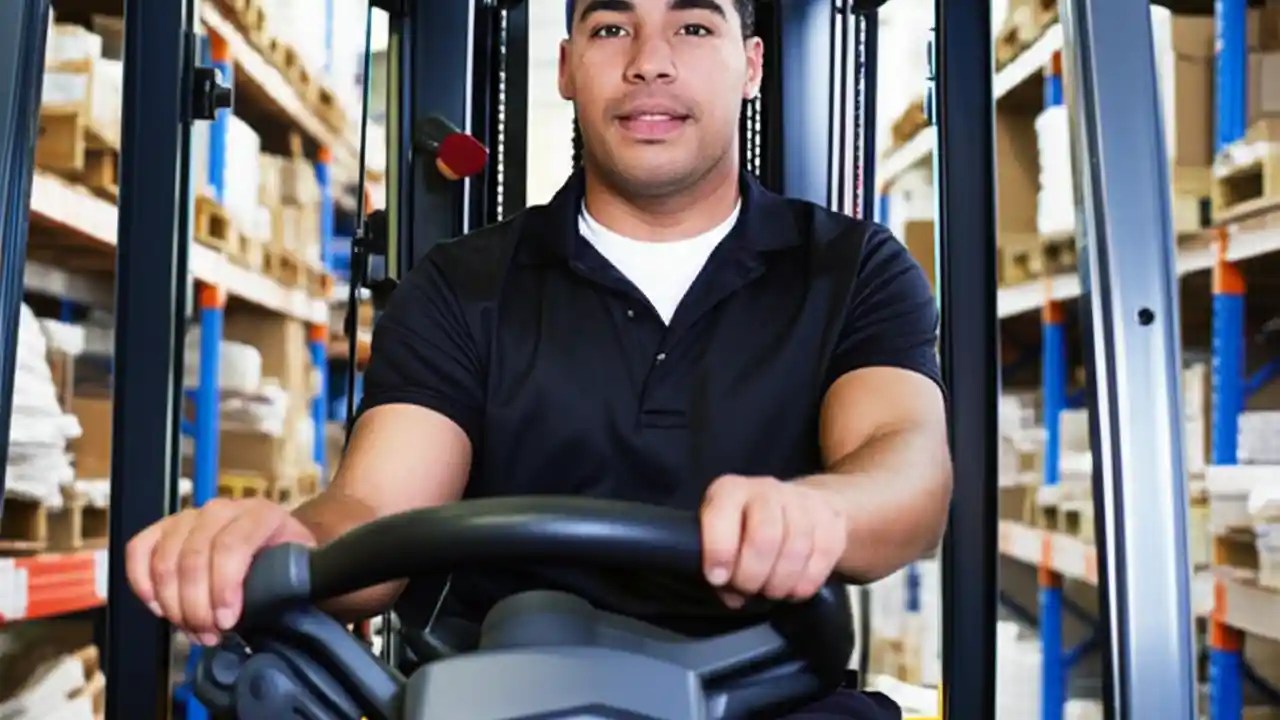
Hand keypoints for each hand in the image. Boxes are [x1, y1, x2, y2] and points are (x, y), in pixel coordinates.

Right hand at [125, 498, 316, 646]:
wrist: (281, 545)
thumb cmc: (295, 563)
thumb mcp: (310, 571)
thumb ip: (305, 584)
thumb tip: (305, 601)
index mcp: (263, 514)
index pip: (232, 546)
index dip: (224, 588)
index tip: (229, 622)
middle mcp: (224, 509)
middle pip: (193, 556)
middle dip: (196, 606)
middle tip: (209, 635)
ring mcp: (192, 516)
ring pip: (165, 557)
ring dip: (172, 603)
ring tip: (192, 629)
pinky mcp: (167, 529)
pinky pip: (140, 549)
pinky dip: (142, 581)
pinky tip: (159, 607)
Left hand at [700, 475, 847, 607]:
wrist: (796, 505)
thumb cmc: (746, 528)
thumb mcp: (720, 538)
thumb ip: (719, 566)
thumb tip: (733, 596)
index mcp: (730, 491)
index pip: (723, 518)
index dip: (719, 553)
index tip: (718, 579)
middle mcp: (766, 489)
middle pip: (764, 538)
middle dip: (752, 576)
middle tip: (748, 590)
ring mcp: (802, 501)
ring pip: (795, 551)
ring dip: (780, 583)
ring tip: (770, 591)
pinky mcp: (830, 520)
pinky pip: (822, 558)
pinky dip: (805, 583)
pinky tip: (793, 588)